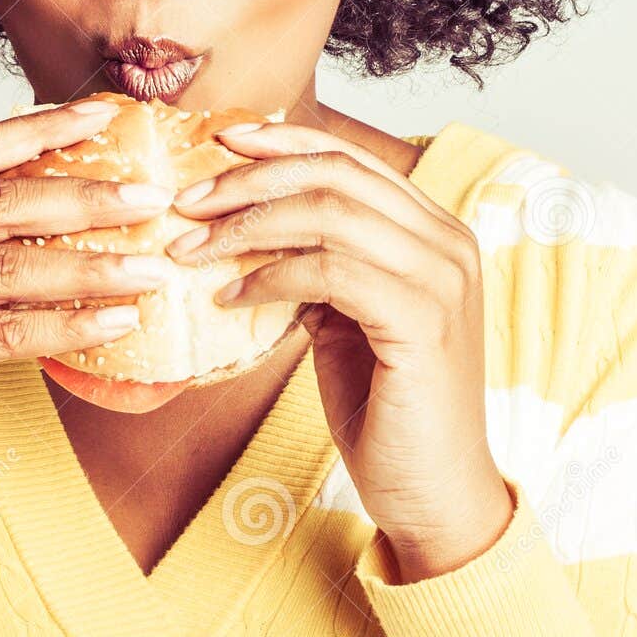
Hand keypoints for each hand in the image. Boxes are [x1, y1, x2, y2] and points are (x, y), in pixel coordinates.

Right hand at [0, 99, 175, 499]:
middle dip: (86, 198)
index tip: (102, 115)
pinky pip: (7, 332)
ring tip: (152, 269)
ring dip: (92, 268)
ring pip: (11, 267)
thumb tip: (72, 226)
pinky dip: (70, 326)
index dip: (39, 129)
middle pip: (2, 204)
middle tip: (151, 199)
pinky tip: (116, 322)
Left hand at [169, 119, 513, 579]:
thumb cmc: (389, 414)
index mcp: (438, 235)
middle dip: (250, 180)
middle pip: (337, 175)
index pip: (353, 160)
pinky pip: (330, 271)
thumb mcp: (349, 325)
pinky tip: (229, 296)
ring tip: (192, 250)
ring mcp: (443, 280)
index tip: (218, 143)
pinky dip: (270, 276)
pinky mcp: (423, 321)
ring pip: (330, 213)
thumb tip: (256, 232)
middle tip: (186, 202)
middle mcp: (450, 245)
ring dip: (246, 226)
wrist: (434, 494)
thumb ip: (324, 271)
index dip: (283, 142)